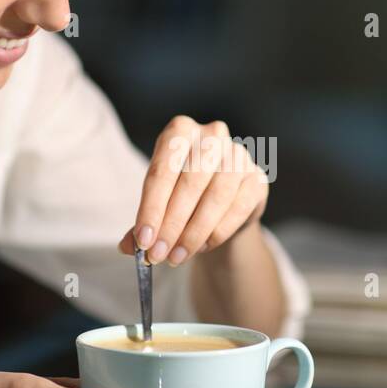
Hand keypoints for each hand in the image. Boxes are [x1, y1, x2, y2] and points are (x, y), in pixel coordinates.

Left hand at [118, 115, 268, 265]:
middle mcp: (211, 136)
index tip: (143, 240)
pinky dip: (218, 232)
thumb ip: (145, 222)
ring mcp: (239, 155)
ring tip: (178, 257)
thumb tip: (129, 247)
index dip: (151, 208)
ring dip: (194, 233)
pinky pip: (238, 208)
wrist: (222, 203)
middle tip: (159, 254)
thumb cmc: (184, 197)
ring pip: (216, 197)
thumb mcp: (159, 203)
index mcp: (179, 131)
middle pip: (190, 183)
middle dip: (172, 224)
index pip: (162, 171)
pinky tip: (203, 247)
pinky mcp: (257, 178)